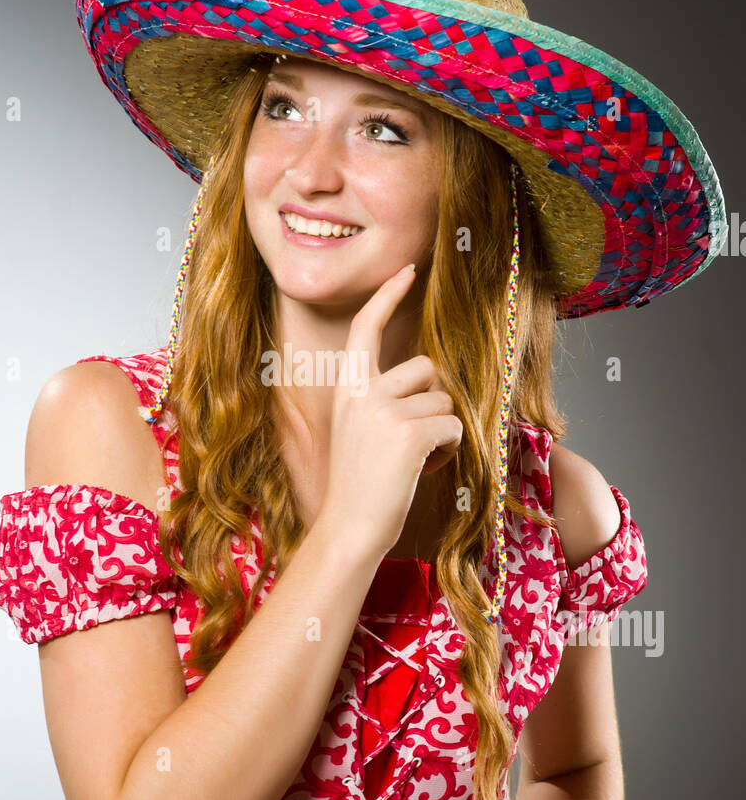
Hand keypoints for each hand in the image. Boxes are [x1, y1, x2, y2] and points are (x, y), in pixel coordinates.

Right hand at [315, 265, 463, 561]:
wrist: (348, 528)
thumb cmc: (359, 485)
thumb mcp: (358, 431)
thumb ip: (380, 400)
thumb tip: (428, 378)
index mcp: (346, 388)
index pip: (367, 328)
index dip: (387, 296)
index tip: (407, 270)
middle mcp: (362, 392)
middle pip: (426, 368)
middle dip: (433, 400)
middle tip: (414, 439)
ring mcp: (384, 412)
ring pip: (443, 401)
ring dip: (442, 431)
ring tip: (414, 460)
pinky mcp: (410, 434)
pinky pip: (452, 426)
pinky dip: (448, 450)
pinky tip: (423, 470)